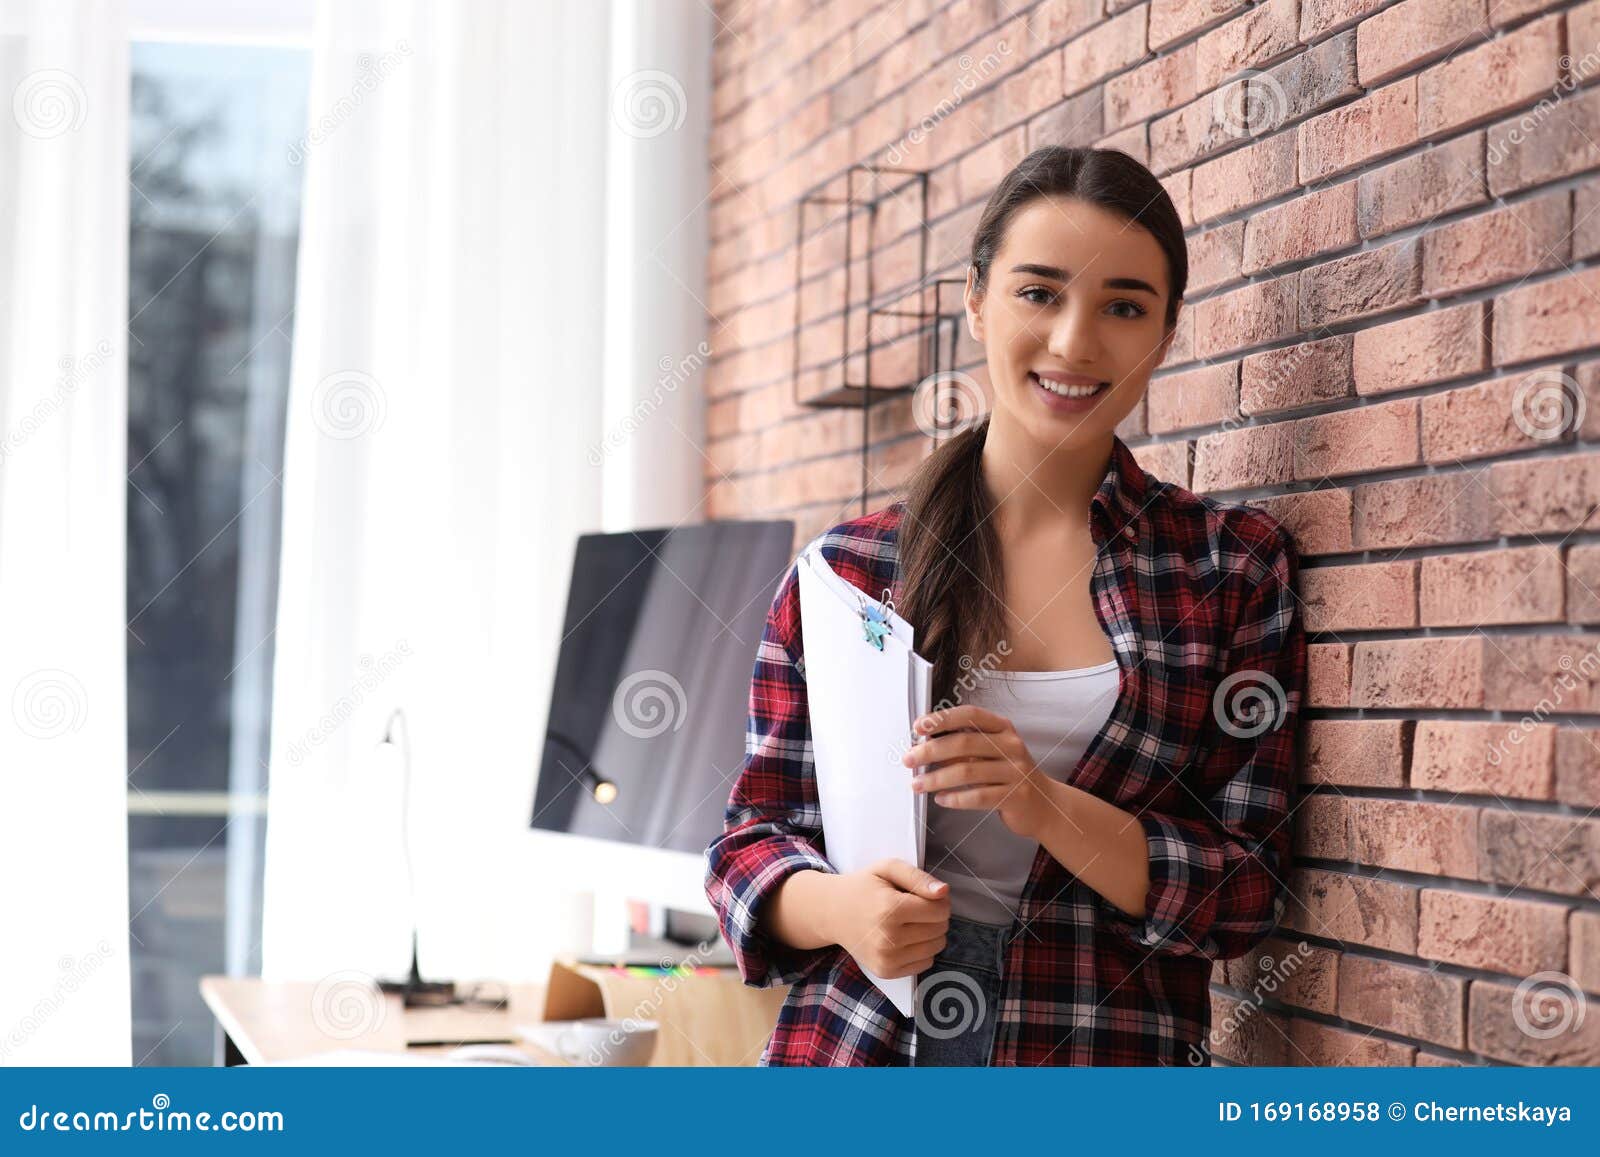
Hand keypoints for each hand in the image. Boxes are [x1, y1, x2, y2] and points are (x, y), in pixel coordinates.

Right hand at [831, 858, 949, 979]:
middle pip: (940, 929)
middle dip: (936, 916)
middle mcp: (888, 937)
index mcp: (889, 908)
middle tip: (916, 907)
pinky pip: (926, 963)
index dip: (939, 899)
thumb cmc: (864, 888)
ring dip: (931, 933)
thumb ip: (917, 877)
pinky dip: (922, 950)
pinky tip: (906, 938)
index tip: (925, 895)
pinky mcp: (886, 971)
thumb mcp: (887, 868)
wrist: (833, 913)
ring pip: (936, 947)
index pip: (940, 910)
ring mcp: (887, 958)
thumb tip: (943, 891)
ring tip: (911, 922)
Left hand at [902, 704, 1061, 841]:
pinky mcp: (1015, 797)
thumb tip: (925, 742)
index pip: (970, 715)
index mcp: (1003, 729)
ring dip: (936, 778)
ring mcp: (1016, 772)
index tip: (918, 726)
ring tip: (917, 785)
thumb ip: (966, 745)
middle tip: (908, 759)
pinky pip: (978, 797)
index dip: (942, 718)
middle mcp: (1011, 746)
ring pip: (967, 772)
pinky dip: (955, 798)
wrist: (1046, 806)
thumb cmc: (1009, 775)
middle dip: (930, 751)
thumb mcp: (993, 753)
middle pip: (964, 743)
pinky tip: (941, 799)